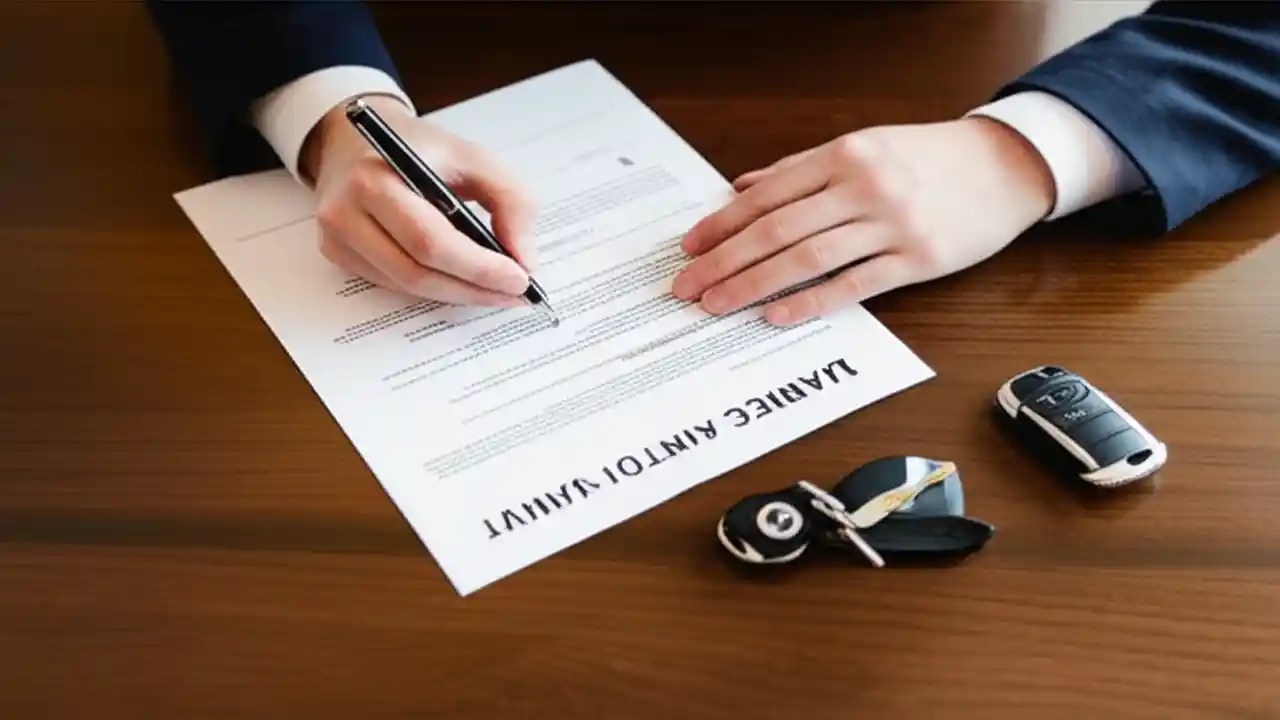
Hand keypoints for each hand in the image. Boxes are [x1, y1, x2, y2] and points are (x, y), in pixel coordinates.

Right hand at [302, 95, 537, 305]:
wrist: (354, 139)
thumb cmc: (417, 148)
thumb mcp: (471, 155)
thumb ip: (510, 200)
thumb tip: (524, 259)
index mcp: (375, 177)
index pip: (430, 239)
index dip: (478, 267)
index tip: (520, 278)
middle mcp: (345, 211)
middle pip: (417, 271)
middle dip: (474, 288)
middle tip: (515, 293)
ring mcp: (337, 238)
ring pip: (407, 286)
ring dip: (459, 294)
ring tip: (497, 290)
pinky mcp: (339, 255)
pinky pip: (395, 285)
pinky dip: (435, 289)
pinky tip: (464, 282)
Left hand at [672, 117, 1054, 324]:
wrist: (1005, 166)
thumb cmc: (928, 159)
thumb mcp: (863, 147)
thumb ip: (801, 170)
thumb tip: (743, 188)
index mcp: (843, 155)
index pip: (767, 195)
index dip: (722, 224)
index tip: (690, 248)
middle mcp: (862, 185)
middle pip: (776, 229)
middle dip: (723, 261)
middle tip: (687, 286)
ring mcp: (890, 223)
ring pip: (805, 258)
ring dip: (752, 284)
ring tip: (716, 305)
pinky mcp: (917, 259)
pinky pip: (852, 285)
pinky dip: (809, 301)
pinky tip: (775, 315)